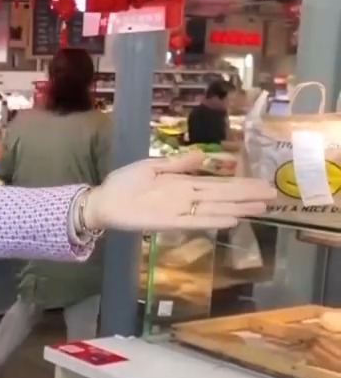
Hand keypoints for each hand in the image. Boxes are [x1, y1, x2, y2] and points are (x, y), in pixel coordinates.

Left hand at [85, 151, 276, 231]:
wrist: (102, 201)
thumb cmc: (124, 183)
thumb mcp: (151, 167)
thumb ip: (178, 164)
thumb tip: (203, 155)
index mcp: (182, 183)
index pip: (218, 183)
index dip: (241, 184)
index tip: (263, 183)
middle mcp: (186, 197)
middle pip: (223, 195)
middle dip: (248, 195)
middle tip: (275, 195)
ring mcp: (179, 210)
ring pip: (215, 208)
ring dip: (239, 208)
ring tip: (262, 207)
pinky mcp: (168, 222)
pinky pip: (195, 222)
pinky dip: (213, 220)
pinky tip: (232, 219)